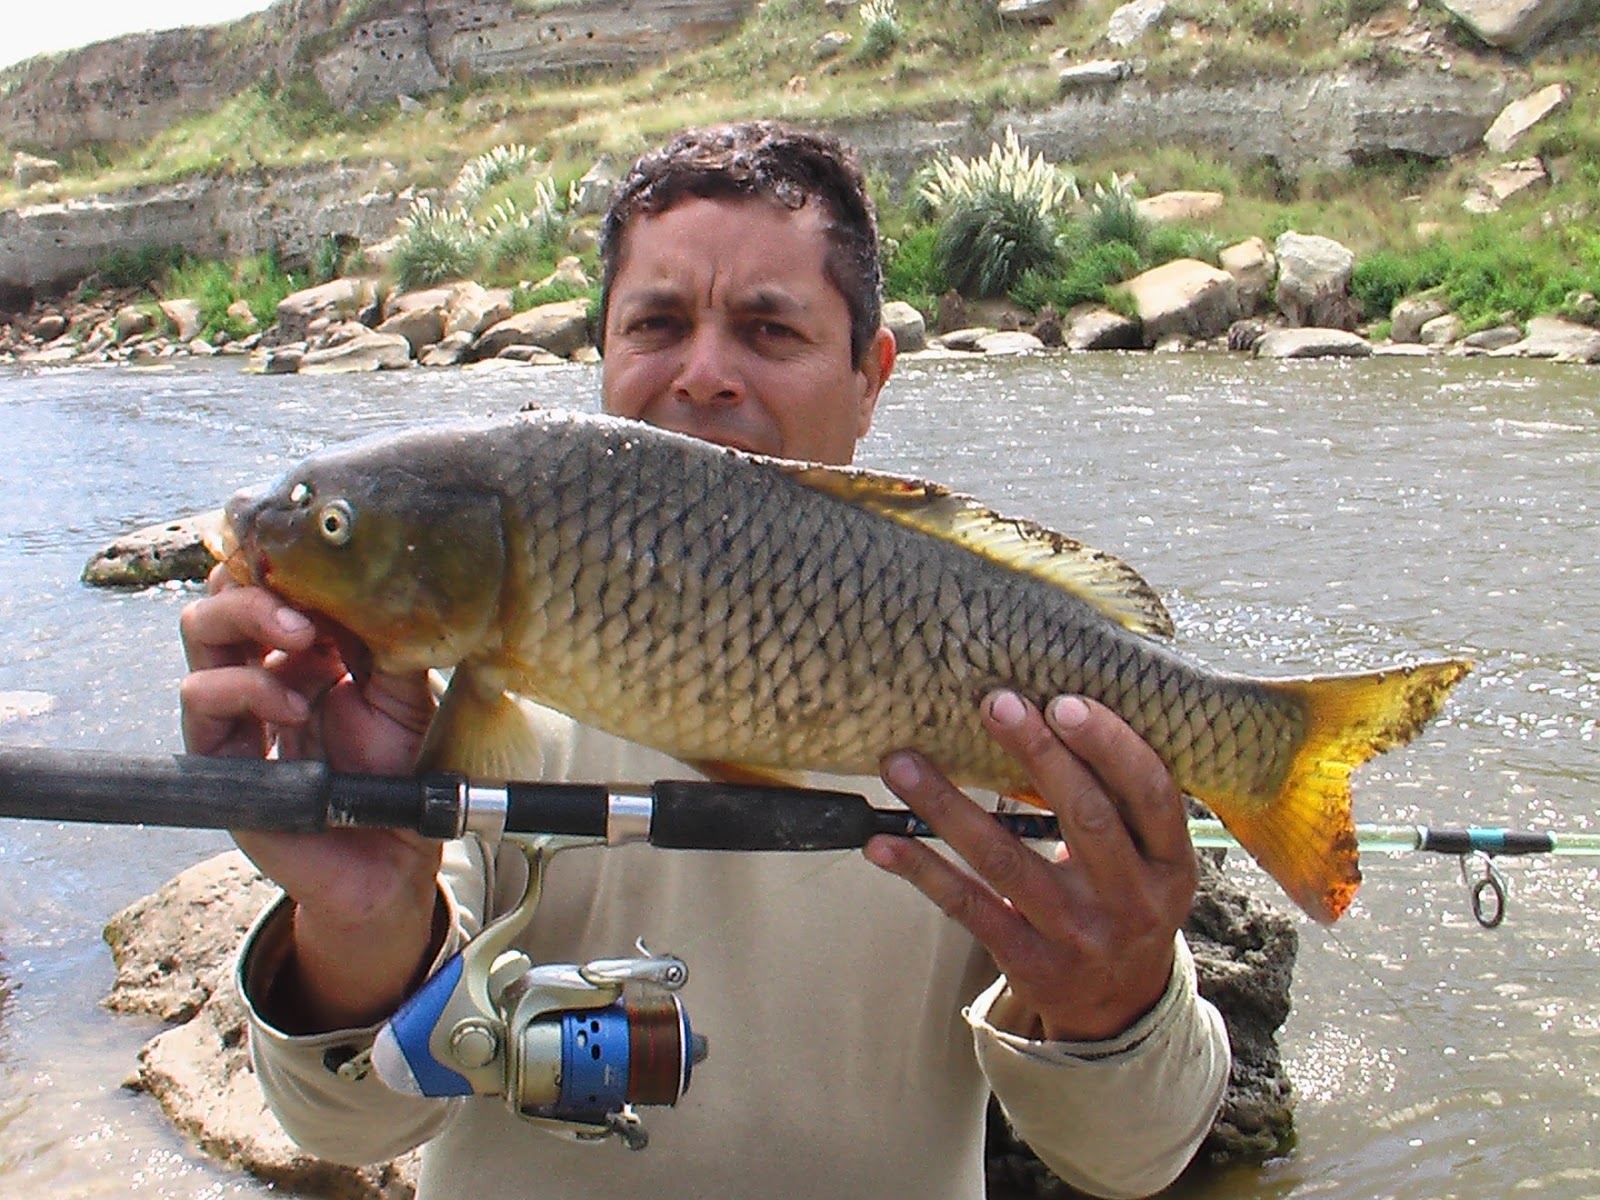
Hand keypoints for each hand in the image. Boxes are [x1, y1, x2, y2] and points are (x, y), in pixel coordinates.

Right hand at [179, 564, 442, 1028]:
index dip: (287, 566)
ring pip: (201, 633)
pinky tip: (292, 705)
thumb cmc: (399, 771)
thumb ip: (386, 640)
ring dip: (250, 623)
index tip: (326, 567)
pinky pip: (201, 701)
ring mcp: (238, 709)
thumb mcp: (407, 692)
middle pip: (226, 593)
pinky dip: (245, 687)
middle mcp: (264, 669)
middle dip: (260, 584)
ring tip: (303, 644)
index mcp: (308, 648)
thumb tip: (378, 585)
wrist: (394, 852)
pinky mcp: (220, 754)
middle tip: (307, 609)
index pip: (271, 582)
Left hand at [865, 691, 1196, 1042]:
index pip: (1151, 794)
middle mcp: (1132, 900)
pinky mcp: (1029, 963)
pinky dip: (922, 870)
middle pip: (1084, 817)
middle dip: (1037, 755)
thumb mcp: (1151, 861)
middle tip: (992, 703)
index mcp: (1171, 863)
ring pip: (1006, 860)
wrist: (1119, 1006)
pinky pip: (968, 906)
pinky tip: (884, 842)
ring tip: (902, 763)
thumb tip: (1051, 709)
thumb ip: (1120, 803)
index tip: (1063, 703)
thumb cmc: (1124, 900)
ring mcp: (1078, 935)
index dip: (1111, 745)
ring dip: (948, 806)